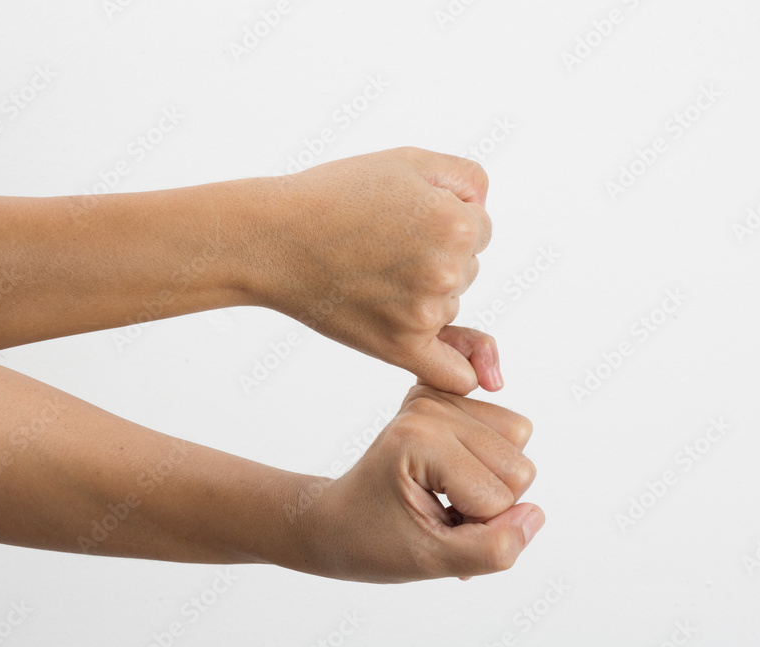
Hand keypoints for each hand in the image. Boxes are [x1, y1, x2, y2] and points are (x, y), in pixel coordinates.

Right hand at [249, 147, 502, 394]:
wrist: (273, 239)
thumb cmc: (335, 196)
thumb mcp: (410, 161)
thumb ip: (468, 180)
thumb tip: (486, 218)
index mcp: (457, 223)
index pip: (480, 227)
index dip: (444, 218)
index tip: (403, 218)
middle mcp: (448, 270)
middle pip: (469, 267)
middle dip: (436, 255)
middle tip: (382, 244)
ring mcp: (425, 312)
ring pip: (452, 303)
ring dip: (426, 294)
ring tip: (372, 272)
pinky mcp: (401, 347)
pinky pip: (453, 373)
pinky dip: (462, 371)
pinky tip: (473, 373)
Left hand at [291, 385, 542, 582]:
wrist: (337, 520)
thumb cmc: (373, 541)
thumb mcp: (431, 562)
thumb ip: (492, 548)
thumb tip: (535, 514)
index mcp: (419, 439)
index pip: (502, 495)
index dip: (478, 527)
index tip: (432, 529)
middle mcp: (429, 408)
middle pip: (519, 464)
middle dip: (491, 503)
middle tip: (441, 514)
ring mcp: (437, 398)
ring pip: (519, 439)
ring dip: (494, 478)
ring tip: (448, 494)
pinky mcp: (446, 397)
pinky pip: (507, 426)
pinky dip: (491, 457)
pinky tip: (455, 473)